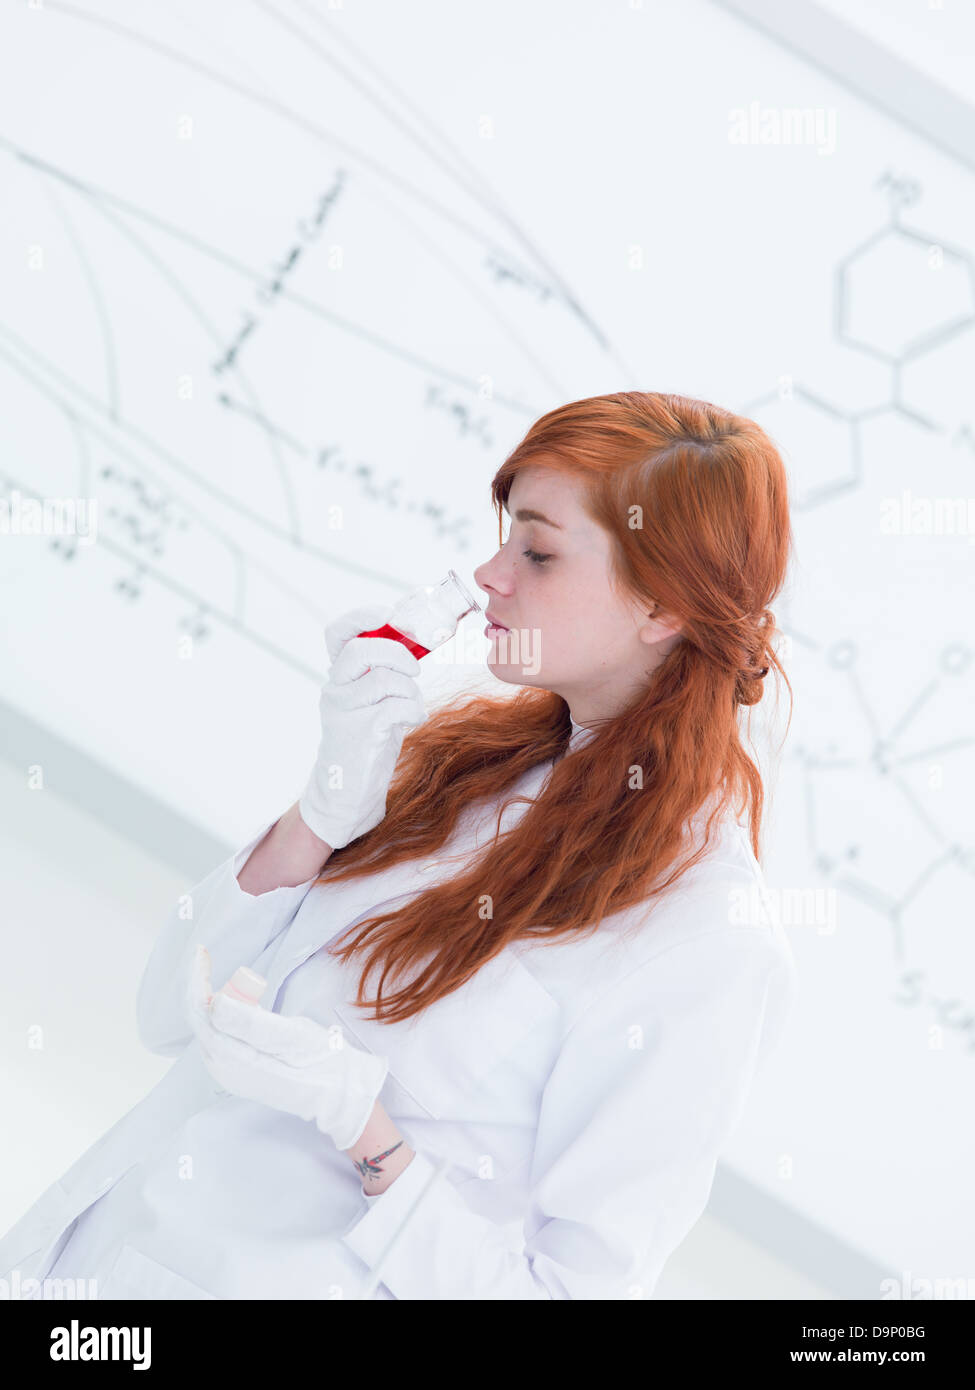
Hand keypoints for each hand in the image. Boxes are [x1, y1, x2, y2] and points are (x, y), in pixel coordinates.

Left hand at [187, 944, 388, 1150]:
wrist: (338, 1093)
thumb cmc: (320, 1062)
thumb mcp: (291, 1035)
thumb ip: (250, 1021)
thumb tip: (213, 1001)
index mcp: (228, 1058)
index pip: (197, 1010)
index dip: (196, 978)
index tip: (201, 950)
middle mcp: (221, 1067)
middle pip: (202, 1016)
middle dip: (212, 988)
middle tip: (244, 976)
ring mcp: (229, 1070)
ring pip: (214, 1024)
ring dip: (226, 1001)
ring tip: (255, 993)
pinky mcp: (240, 1069)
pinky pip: (226, 1034)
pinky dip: (234, 1014)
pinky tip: (254, 1008)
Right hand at [298, 603, 425, 849]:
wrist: (348, 788)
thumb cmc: (368, 736)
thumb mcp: (372, 698)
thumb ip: (385, 670)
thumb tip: (417, 637)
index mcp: (338, 675)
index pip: (336, 633)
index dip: (360, 617)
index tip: (387, 614)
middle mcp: (335, 689)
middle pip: (360, 650)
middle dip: (396, 653)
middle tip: (414, 669)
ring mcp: (345, 711)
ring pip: (386, 680)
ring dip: (411, 691)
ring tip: (410, 705)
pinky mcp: (361, 733)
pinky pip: (399, 707)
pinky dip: (415, 711)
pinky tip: (412, 720)